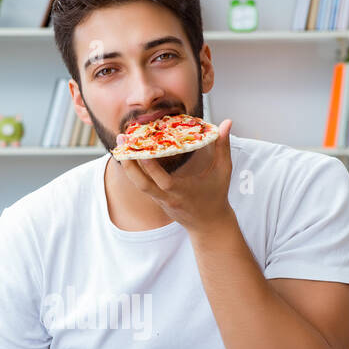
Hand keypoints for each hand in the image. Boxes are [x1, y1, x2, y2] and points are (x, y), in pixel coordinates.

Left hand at [113, 118, 234, 235]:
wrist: (209, 225)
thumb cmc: (217, 196)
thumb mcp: (223, 171)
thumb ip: (223, 146)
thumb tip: (227, 123)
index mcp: (181, 192)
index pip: (162, 180)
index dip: (150, 166)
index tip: (141, 148)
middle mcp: (167, 198)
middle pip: (141, 183)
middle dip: (129, 163)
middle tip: (121, 140)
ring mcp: (159, 200)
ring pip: (137, 184)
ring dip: (127, 165)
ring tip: (120, 145)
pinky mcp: (157, 200)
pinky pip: (141, 184)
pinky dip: (134, 171)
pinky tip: (129, 155)